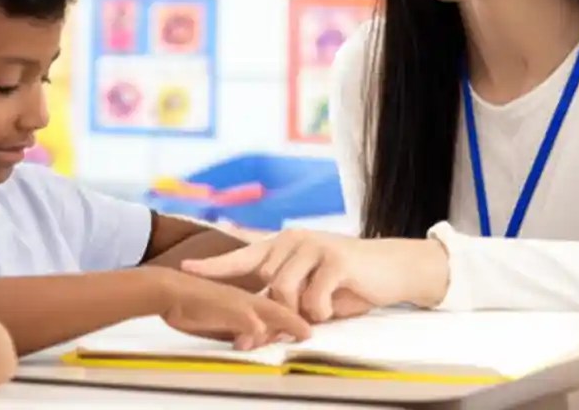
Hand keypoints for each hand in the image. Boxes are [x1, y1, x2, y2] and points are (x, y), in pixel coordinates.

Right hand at [150, 268, 312, 350]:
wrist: (165, 288)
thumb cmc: (187, 303)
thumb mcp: (217, 320)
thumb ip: (236, 328)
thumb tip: (250, 340)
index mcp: (243, 301)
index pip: (273, 310)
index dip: (290, 320)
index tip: (306, 331)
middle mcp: (243, 298)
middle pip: (276, 307)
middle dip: (295, 321)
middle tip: (311, 333)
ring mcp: (233, 300)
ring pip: (264, 309)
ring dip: (283, 320)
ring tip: (303, 331)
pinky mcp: (220, 303)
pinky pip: (239, 312)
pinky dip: (251, 321)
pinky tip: (260, 328)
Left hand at [181, 230, 449, 321]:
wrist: (393, 268)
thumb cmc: (347, 283)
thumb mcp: (310, 295)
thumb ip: (280, 308)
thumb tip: (248, 338)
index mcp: (283, 247)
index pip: (241, 257)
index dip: (214, 267)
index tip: (186, 270)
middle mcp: (293, 241)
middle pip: (265, 287)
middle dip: (275, 314)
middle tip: (300, 324)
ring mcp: (313, 247)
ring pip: (284, 293)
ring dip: (302, 312)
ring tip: (323, 309)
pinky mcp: (334, 259)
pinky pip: (313, 299)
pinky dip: (322, 311)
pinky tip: (336, 303)